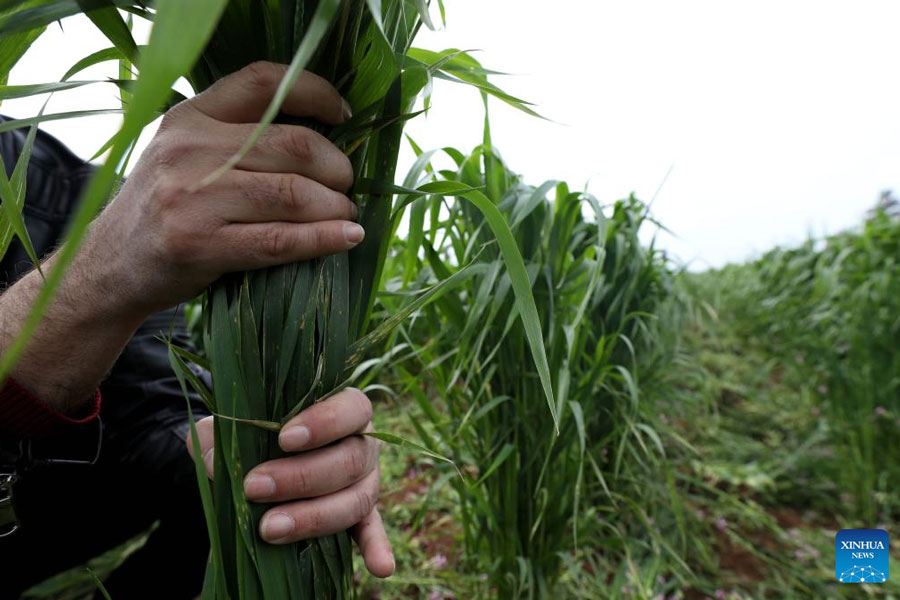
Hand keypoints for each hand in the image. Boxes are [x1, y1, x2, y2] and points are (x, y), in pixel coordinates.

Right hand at [84, 60, 360, 318]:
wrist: (109, 266)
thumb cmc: (166, 208)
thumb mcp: (186, 154)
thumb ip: (238, 138)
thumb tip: (325, 141)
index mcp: (190, 116)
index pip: (263, 82)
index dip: (315, 92)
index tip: (343, 114)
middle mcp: (189, 149)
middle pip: (293, 144)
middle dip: (336, 167)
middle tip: (346, 186)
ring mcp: (192, 198)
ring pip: (293, 193)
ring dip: (335, 206)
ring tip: (345, 215)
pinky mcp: (200, 244)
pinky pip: (280, 239)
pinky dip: (324, 238)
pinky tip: (348, 237)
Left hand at [186, 388, 393, 577]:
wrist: (257, 463)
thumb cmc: (251, 433)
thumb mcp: (229, 427)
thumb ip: (219, 437)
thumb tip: (216, 466)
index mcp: (345, 409)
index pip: (350, 408)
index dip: (324, 423)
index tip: (284, 439)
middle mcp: (363, 444)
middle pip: (350, 460)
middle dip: (302, 477)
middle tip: (254, 487)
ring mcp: (366, 481)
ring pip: (356, 499)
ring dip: (315, 517)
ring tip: (269, 529)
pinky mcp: (361, 515)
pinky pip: (372, 531)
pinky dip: (377, 548)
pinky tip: (381, 568)